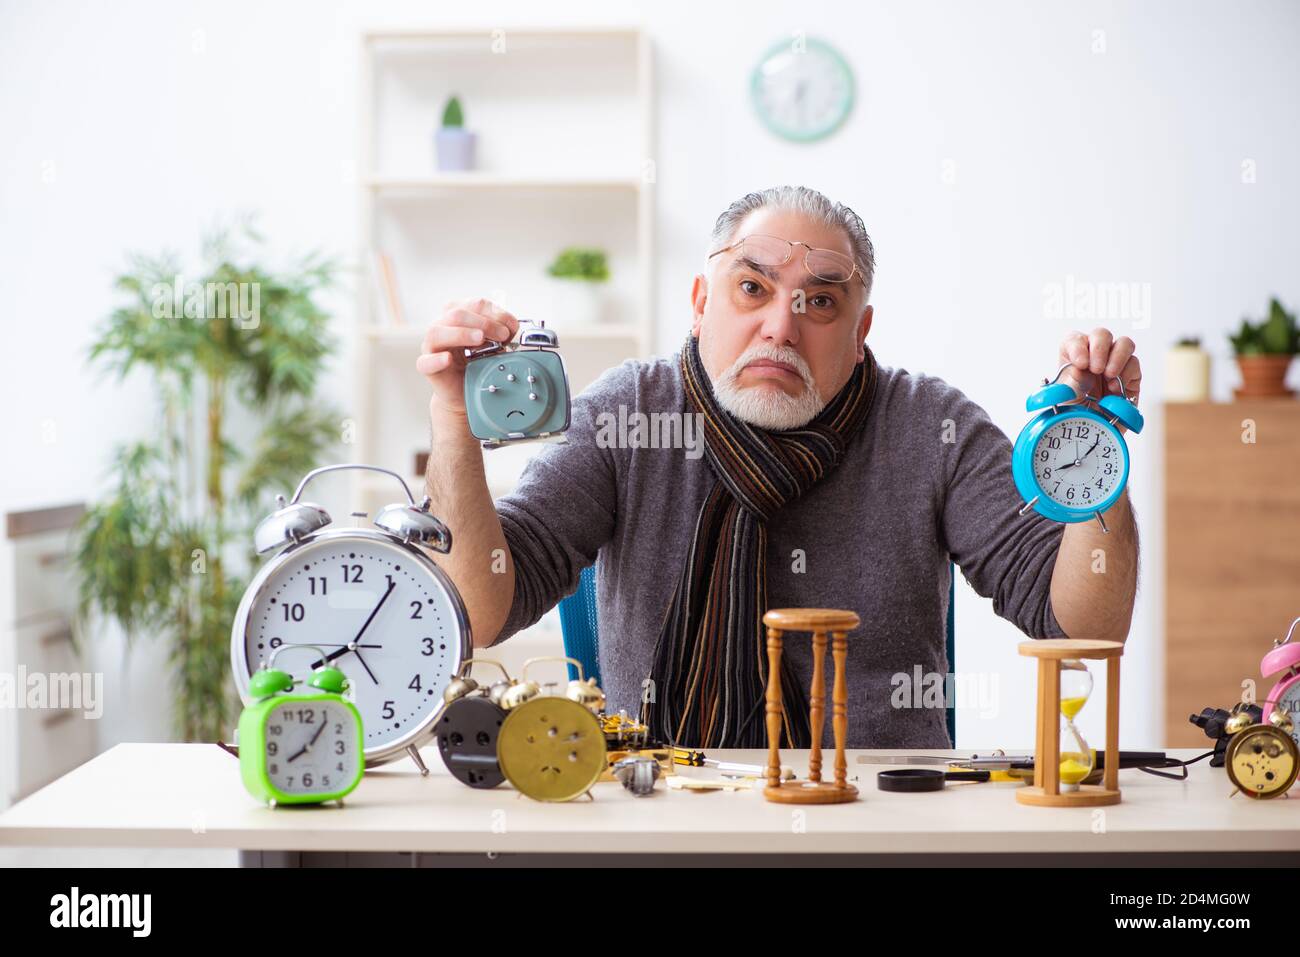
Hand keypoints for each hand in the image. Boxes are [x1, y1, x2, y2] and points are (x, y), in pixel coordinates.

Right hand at [416, 298, 519, 420]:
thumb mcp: (494, 345)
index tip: (512, 326)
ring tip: (480, 339)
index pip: (475, 304)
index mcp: (459, 316)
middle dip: (484, 323)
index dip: (495, 312)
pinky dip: (437, 359)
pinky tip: (448, 359)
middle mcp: (442, 326)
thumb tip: (511, 326)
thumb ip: (501, 333)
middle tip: (503, 335)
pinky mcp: (427, 367)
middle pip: (457, 314)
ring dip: (462, 333)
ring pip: (437, 332)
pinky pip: (426, 361)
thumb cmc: (479, 364)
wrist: (467, 391)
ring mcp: (431, 346)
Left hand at [1058, 328, 1141, 424]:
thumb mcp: (1065, 400)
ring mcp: (1115, 366)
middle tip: (1095, 368)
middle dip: (1099, 347)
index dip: (1077, 345)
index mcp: (1073, 360)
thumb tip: (1081, 369)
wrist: (1092, 437)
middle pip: (1101, 334)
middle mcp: (1095, 359)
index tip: (1080, 363)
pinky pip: (1134, 364)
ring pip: (1123, 343)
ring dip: (1116, 356)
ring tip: (1108, 375)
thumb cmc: (1073, 417)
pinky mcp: (1131, 378)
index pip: (1075, 339)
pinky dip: (1126, 372)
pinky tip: (1115, 388)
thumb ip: (1072, 383)